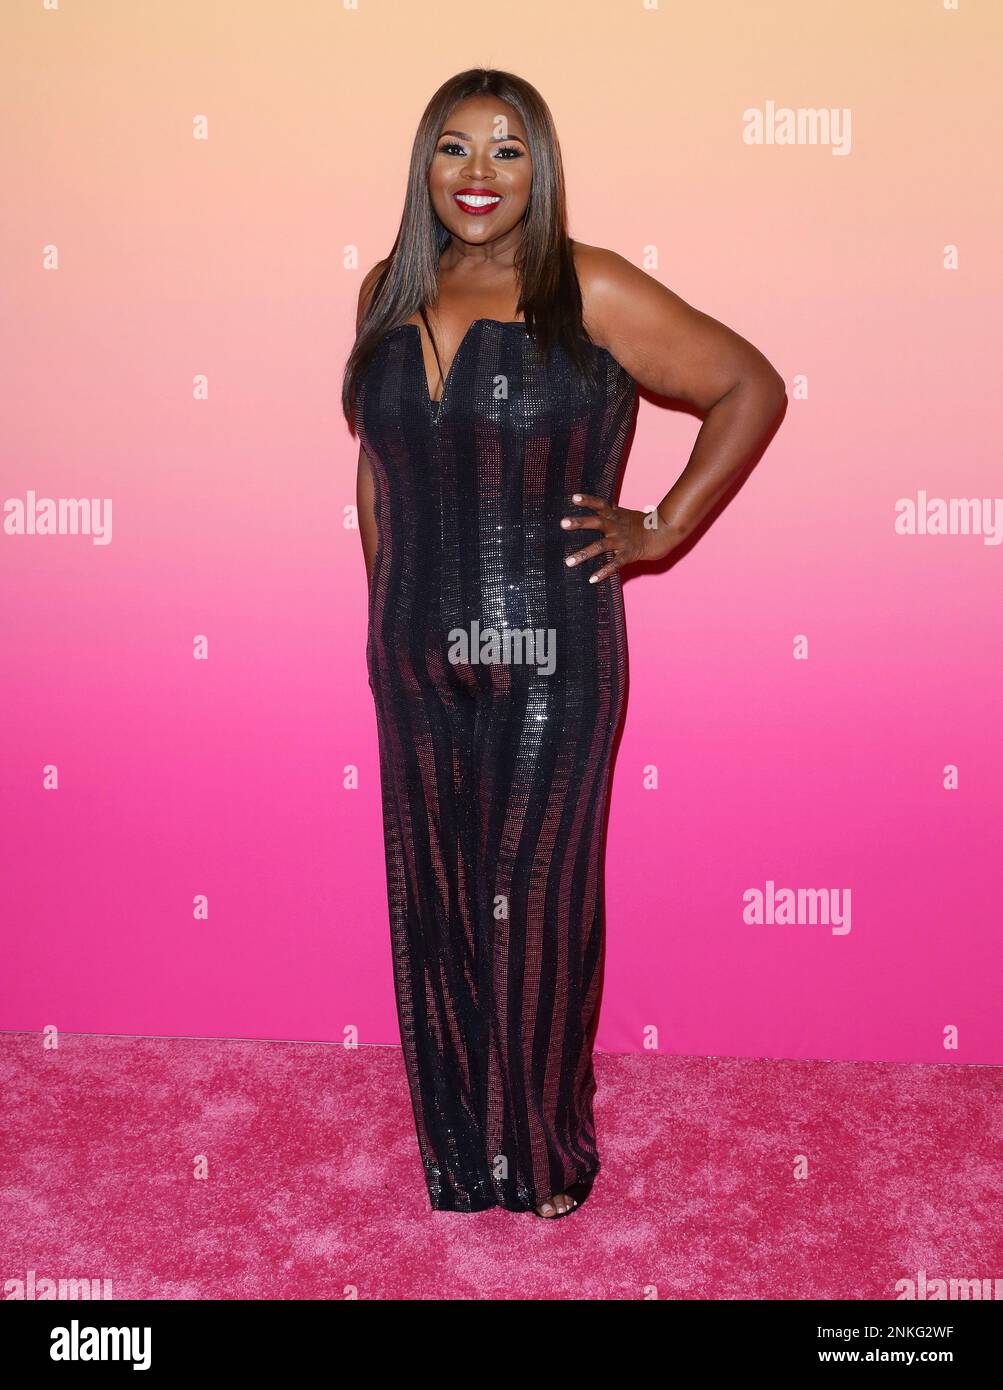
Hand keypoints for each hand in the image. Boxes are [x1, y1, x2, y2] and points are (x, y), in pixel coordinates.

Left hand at [560, 492, 674, 584]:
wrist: (664, 533)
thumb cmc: (643, 524)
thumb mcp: (626, 514)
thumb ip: (611, 512)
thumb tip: (599, 506)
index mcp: (616, 516)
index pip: (600, 504)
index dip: (588, 500)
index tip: (574, 498)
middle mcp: (616, 526)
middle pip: (596, 522)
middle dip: (579, 523)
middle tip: (562, 523)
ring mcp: (622, 541)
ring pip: (600, 547)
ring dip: (583, 554)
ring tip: (568, 562)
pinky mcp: (628, 555)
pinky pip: (614, 564)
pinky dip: (603, 572)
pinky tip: (592, 579)